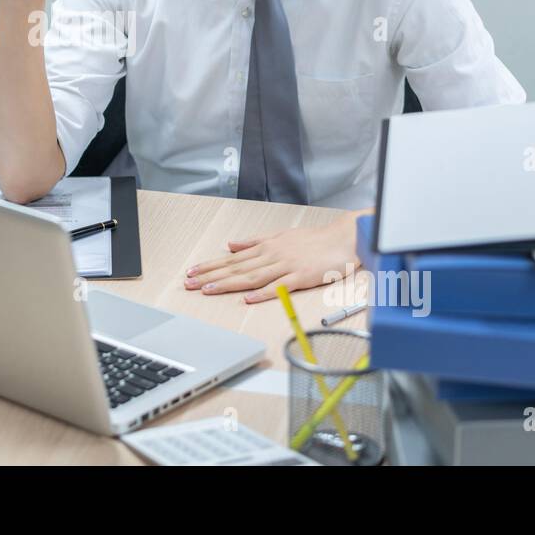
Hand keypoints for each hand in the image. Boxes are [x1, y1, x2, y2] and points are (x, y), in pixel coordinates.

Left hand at [183, 211, 365, 303]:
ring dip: (229, 284)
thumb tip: (231, 245)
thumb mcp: (280, 236)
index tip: (193, 272)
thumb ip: (255, 241)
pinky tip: (247, 298)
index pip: (232, 258)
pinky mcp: (301, 277)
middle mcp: (272, 255)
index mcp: (266, 246)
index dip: (211, 266)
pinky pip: (279, 286)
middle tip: (190, 283)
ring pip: (252, 276)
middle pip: (237, 268)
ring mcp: (286, 266)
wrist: (343, 238)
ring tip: (209, 290)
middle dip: (212, 276)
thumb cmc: (313, 240)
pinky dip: (262, 293)